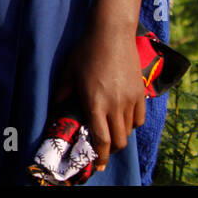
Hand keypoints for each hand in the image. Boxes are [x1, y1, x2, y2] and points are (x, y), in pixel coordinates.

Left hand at [53, 20, 146, 170]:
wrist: (111, 32)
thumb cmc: (86, 50)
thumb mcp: (69, 71)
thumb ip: (64, 91)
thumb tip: (57, 107)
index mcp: (94, 102)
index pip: (101, 139)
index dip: (100, 156)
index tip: (97, 164)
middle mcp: (115, 105)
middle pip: (118, 141)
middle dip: (110, 149)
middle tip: (101, 147)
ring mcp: (130, 100)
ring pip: (129, 130)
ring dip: (120, 135)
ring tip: (110, 130)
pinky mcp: (140, 93)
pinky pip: (139, 118)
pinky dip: (132, 123)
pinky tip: (122, 118)